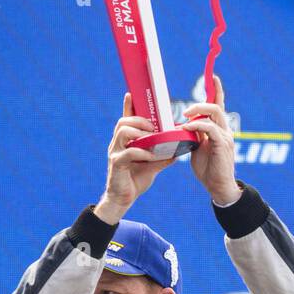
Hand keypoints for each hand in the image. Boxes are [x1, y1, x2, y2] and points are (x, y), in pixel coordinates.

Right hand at [95, 93, 174, 224]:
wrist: (123, 200)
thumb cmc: (135, 180)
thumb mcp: (152, 165)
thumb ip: (163, 155)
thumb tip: (178, 149)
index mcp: (125, 141)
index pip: (126, 119)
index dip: (128, 106)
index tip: (131, 93)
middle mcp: (117, 144)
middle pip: (124, 121)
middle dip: (140, 120)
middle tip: (154, 126)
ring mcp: (115, 152)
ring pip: (123, 131)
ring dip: (140, 132)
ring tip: (153, 138)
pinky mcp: (116, 164)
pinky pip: (128, 152)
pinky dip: (142, 152)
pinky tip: (151, 156)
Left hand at [181, 75, 241, 205]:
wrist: (218, 187)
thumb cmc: (208, 170)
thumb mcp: (197, 148)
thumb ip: (194, 135)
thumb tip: (185, 125)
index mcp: (219, 130)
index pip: (219, 106)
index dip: (217, 91)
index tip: (213, 76)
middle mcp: (225, 131)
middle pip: (217, 106)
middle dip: (202, 101)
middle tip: (185, 110)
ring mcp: (225, 137)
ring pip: (215, 114)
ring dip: (198, 111)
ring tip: (184, 117)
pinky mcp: (223, 145)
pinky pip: (211, 128)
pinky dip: (197, 125)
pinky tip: (187, 128)